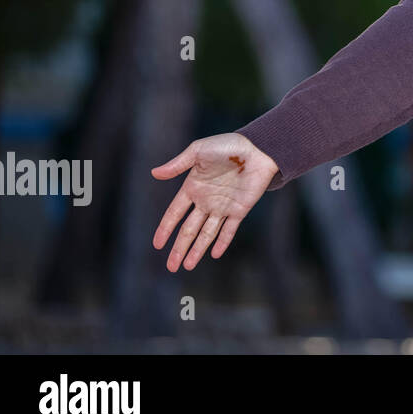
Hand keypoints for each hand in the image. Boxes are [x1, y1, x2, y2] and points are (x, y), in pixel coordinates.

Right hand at [150, 133, 279, 271]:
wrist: (258, 148)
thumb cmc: (228, 146)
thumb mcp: (199, 151)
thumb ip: (178, 164)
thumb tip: (154, 173)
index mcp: (193, 188)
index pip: (174, 213)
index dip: (165, 229)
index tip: (157, 245)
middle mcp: (206, 201)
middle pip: (189, 230)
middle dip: (179, 248)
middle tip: (171, 267)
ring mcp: (223, 207)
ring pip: (206, 233)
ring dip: (197, 250)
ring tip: (187, 266)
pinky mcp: (239, 209)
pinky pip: (229, 230)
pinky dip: (222, 242)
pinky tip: (214, 254)